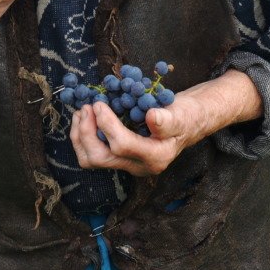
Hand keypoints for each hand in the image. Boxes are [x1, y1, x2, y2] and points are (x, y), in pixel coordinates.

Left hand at [68, 71, 263, 176]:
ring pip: (91, 160)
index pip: (122, 145)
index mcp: (156, 157)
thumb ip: (167, 119)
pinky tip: (85, 117)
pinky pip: (94, 153)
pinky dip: (84, 135)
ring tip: (81, 112)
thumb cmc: (187, 115)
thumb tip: (152, 117)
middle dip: (86, 133)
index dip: (106, 123)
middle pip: (100, 159)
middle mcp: (139, 166)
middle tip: (85, 107)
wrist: (190, 122)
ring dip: (80, 136)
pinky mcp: (121, 157)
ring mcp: (128, 164)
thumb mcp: (181, 113)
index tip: (98, 103)